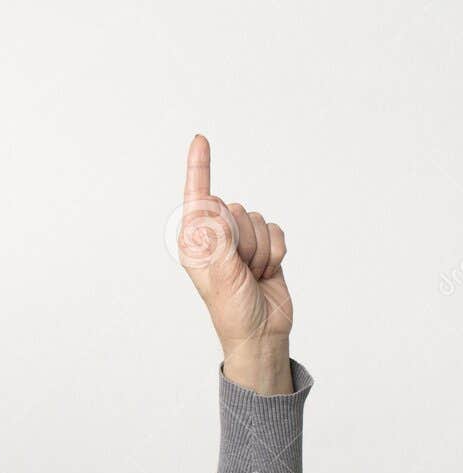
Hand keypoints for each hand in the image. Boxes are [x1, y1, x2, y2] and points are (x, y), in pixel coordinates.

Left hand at [178, 134, 291, 367]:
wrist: (262, 334)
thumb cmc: (232, 310)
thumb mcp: (220, 275)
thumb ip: (217, 239)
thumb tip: (210, 205)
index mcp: (195, 240)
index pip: (197, 196)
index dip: (199, 167)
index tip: (200, 139)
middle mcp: (216, 236)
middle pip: (236, 208)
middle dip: (243, 239)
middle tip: (240, 269)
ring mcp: (241, 241)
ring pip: (259, 219)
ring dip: (260, 250)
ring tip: (252, 274)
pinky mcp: (265, 246)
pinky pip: (277, 231)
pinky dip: (276, 252)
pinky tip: (267, 271)